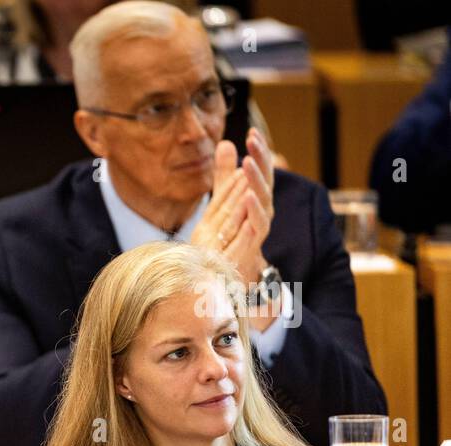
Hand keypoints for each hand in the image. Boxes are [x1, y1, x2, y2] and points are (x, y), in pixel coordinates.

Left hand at [191, 130, 275, 298]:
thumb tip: (225, 142)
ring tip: (248, 163)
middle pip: (265, 179)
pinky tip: (248, 195)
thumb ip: (224, 175)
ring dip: (256, 180)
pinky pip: (258, 223)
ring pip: (263, 198)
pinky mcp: (254, 242)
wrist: (226, 272)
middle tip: (253, 139)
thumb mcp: (222, 200)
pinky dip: (254, 209)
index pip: (259, 169)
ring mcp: (260, 225)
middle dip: (261, 158)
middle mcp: (262, 208)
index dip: (258, 150)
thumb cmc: (228, 235)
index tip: (251, 130)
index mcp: (256, 196)